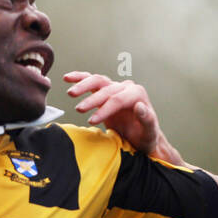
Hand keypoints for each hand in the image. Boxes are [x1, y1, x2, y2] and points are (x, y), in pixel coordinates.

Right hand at [63, 71, 186, 164]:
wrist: (141, 138)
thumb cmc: (146, 137)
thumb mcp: (150, 133)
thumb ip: (148, 120)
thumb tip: (140, 106)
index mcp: (137, 94)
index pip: (118, 99)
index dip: (104, 109)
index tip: (92, 121)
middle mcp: (126, 87)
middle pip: (106, 89)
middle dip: (91, 100)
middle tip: (79, 110)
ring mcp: (115, 88)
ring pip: (97, 81)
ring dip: (83, 85)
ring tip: (71, 93)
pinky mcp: (106, 91)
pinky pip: (92, 81)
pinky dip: (80, 78)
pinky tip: (68, 78)